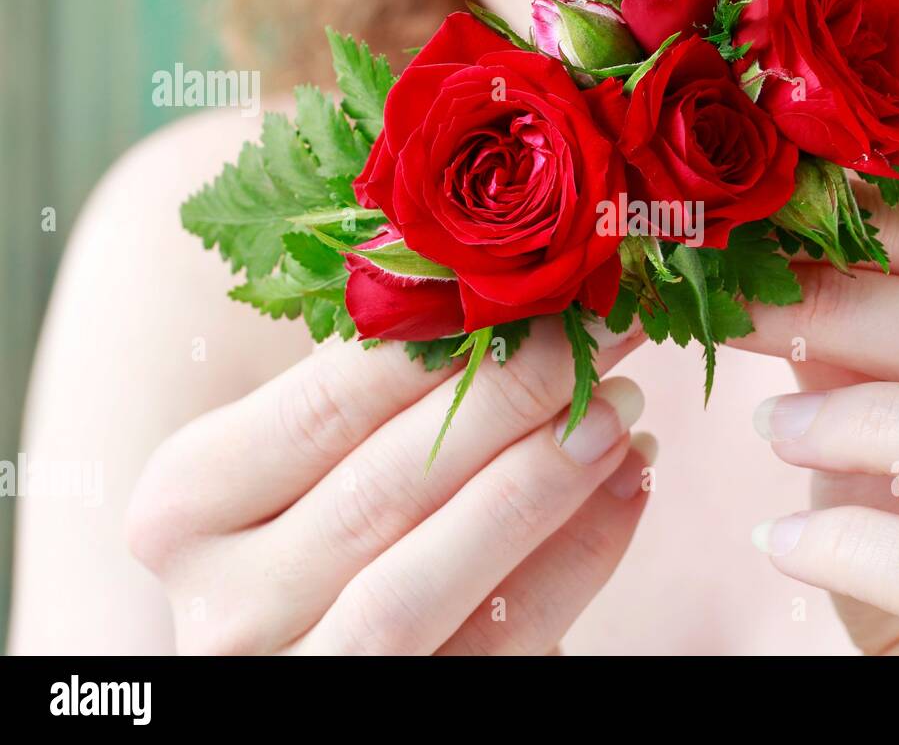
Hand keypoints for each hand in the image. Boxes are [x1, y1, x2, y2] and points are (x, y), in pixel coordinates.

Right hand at [126, 320, 651, 654]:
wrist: (318, 650)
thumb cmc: (308, 533)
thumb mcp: (299, 465)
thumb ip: (367, 399)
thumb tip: (502, 296)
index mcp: (183, 512)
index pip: (319, 411)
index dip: (435, 342)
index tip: (529, 282)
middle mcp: (226, 607)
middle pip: (383, 489)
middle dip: (507, 398)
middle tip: (600, 332)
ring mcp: (307, 678)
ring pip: (425, 581)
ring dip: (540, 483)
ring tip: (619, 408)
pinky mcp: (406, 717)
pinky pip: (499, 644)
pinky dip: (577, 560)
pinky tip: (630, 483)